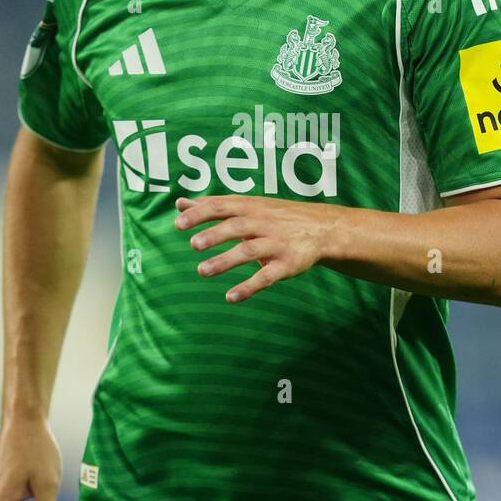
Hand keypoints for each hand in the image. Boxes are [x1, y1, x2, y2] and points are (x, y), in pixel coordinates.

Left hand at [174, 193, 338, 303]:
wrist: (322, 228)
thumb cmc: (276, 216)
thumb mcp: (248, 206)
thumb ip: (213, 207)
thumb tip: (180, 204)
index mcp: (250, 207)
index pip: (222, 206)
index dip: (200, 214)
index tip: (178, 223)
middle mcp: (263, 223)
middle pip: (237, 226)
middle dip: (215, 234)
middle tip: (193, 244)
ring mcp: (276, 244)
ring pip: (250, 251)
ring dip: (226, 260)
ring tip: (203, 270)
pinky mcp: (287, 265)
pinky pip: (267, 277)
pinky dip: (249, 287)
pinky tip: (231, 297)